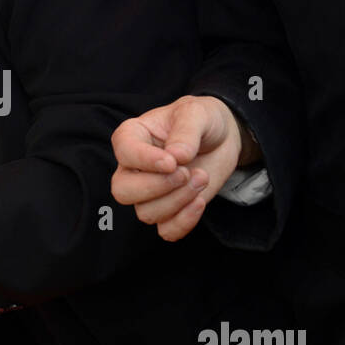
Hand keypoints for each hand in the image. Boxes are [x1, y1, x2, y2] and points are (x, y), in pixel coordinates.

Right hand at [111, 95, 251, 241]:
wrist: (221, 139)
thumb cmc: (202, 120)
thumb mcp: (197, 113)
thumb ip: (186, 131)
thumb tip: (177, 156)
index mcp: (132, 136)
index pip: (124, 152)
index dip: (145, 160)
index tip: (172, 161)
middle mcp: (133, 168)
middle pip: (123, 191)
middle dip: (157, 187)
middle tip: (186, 172)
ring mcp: (148, 192)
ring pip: (146, 212)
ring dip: (178, 200)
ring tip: (202, 177)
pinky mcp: (168, 211)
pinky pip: (165, 231)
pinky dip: (184, 222)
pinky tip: (200, 202)